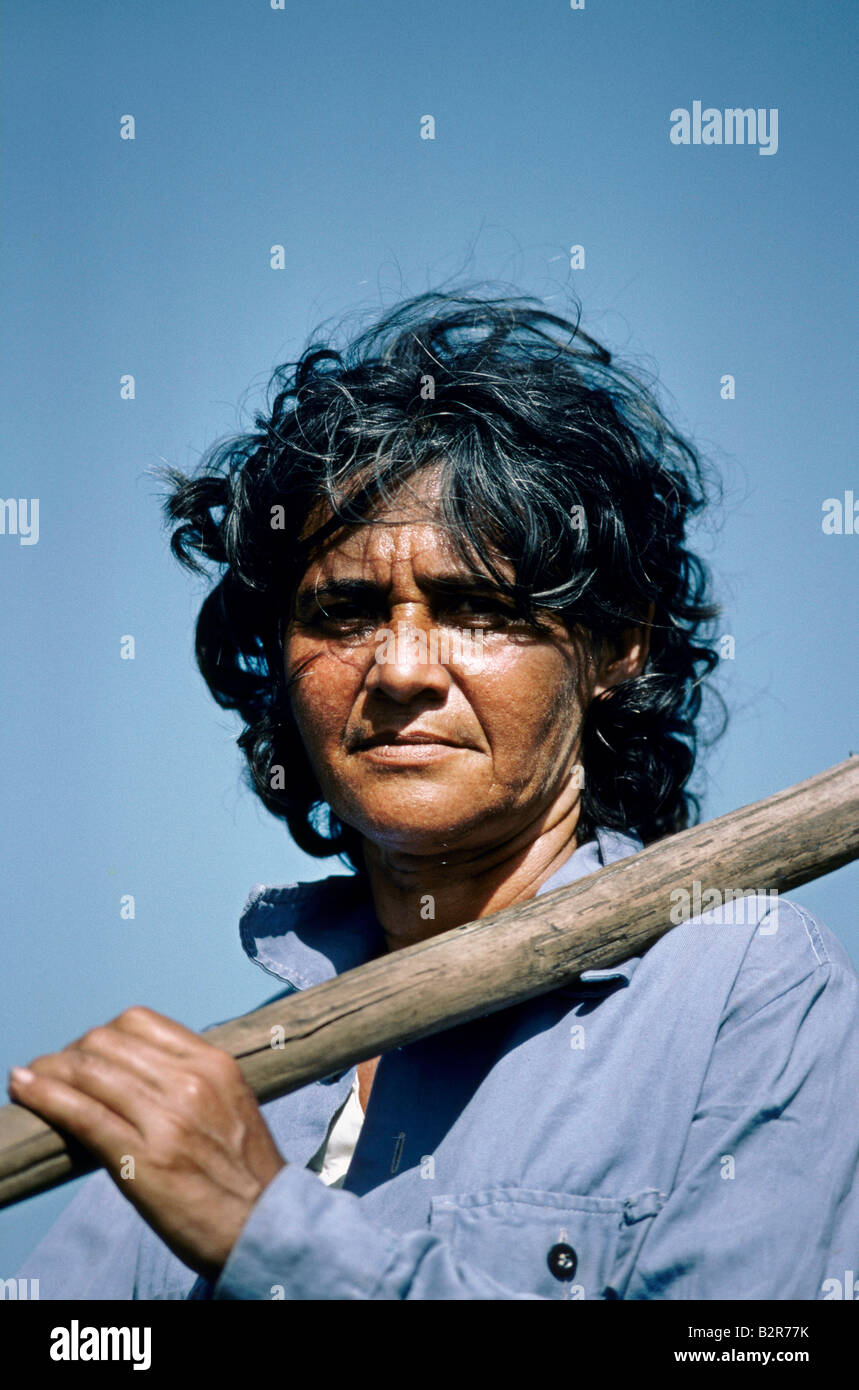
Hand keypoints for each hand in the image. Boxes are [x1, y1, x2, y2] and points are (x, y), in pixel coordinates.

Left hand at [7, 1006, 286, 1280]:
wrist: (266, 1225)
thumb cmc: (246, 1172)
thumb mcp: (231, 1102)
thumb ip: (190, 1078)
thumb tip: (134, 1072)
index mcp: (214, 1063)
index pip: (139, 1022)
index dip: (102, 1036)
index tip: (88, 1055)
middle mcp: (191, 1082)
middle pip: (107, 1042)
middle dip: (72, 1053)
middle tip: (56, 1073)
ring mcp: (167, 1120)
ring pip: (89, 1072)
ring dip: (50, 1071)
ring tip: (31, 1080)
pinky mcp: (143, 1160)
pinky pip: (83, 1115)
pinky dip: (46, 1097)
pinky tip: (25, 1089)